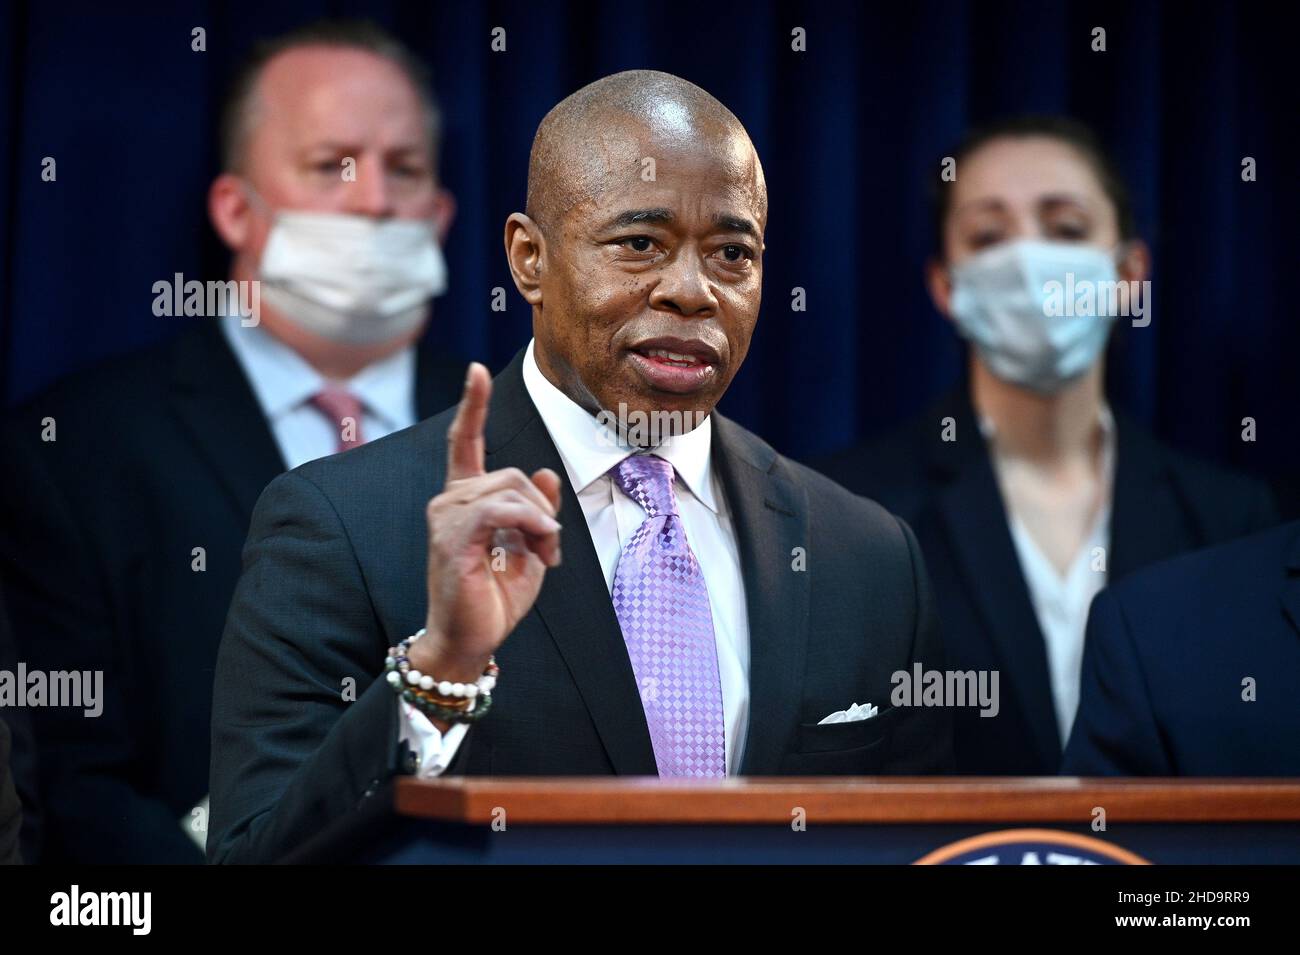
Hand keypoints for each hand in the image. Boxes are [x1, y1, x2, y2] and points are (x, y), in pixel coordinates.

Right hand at [411, 363, 562, 682]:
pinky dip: (529, 523)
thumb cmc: (495, 596)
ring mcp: (446, 516)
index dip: (472, 405)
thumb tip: (544, 471)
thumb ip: (537, 507)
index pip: (466, 442)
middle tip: (550, 547)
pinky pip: (500, 509)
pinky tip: (539, 545)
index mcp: (465, 499)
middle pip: (511, 472)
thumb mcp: (531, 545)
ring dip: (539, 522)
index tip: (476, 370)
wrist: (472, 640)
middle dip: (542, 508)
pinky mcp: (452, 536)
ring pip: (510, 489)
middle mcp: (449, 500)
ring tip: (543, 555)